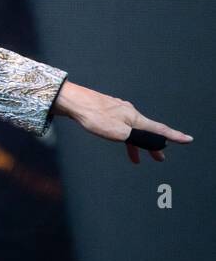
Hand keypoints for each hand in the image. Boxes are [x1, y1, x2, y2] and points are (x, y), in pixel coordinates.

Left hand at [52, 80, 193, 163]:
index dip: (174, 137)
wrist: (72, 102)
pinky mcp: (105, 112)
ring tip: (136, 159)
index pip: (159, 129)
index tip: (188, 140)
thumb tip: (155, 142)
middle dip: (153, 146)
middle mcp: (129, 113)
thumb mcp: (120, 133)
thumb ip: (139, 138)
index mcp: (135, 118)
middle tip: (159, 159)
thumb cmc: (94, 116)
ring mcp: (117, 111)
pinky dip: (123, 138)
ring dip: (136, 144)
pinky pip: (120, 127)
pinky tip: (117, 140)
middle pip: (146, 131)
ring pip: (132, 130)